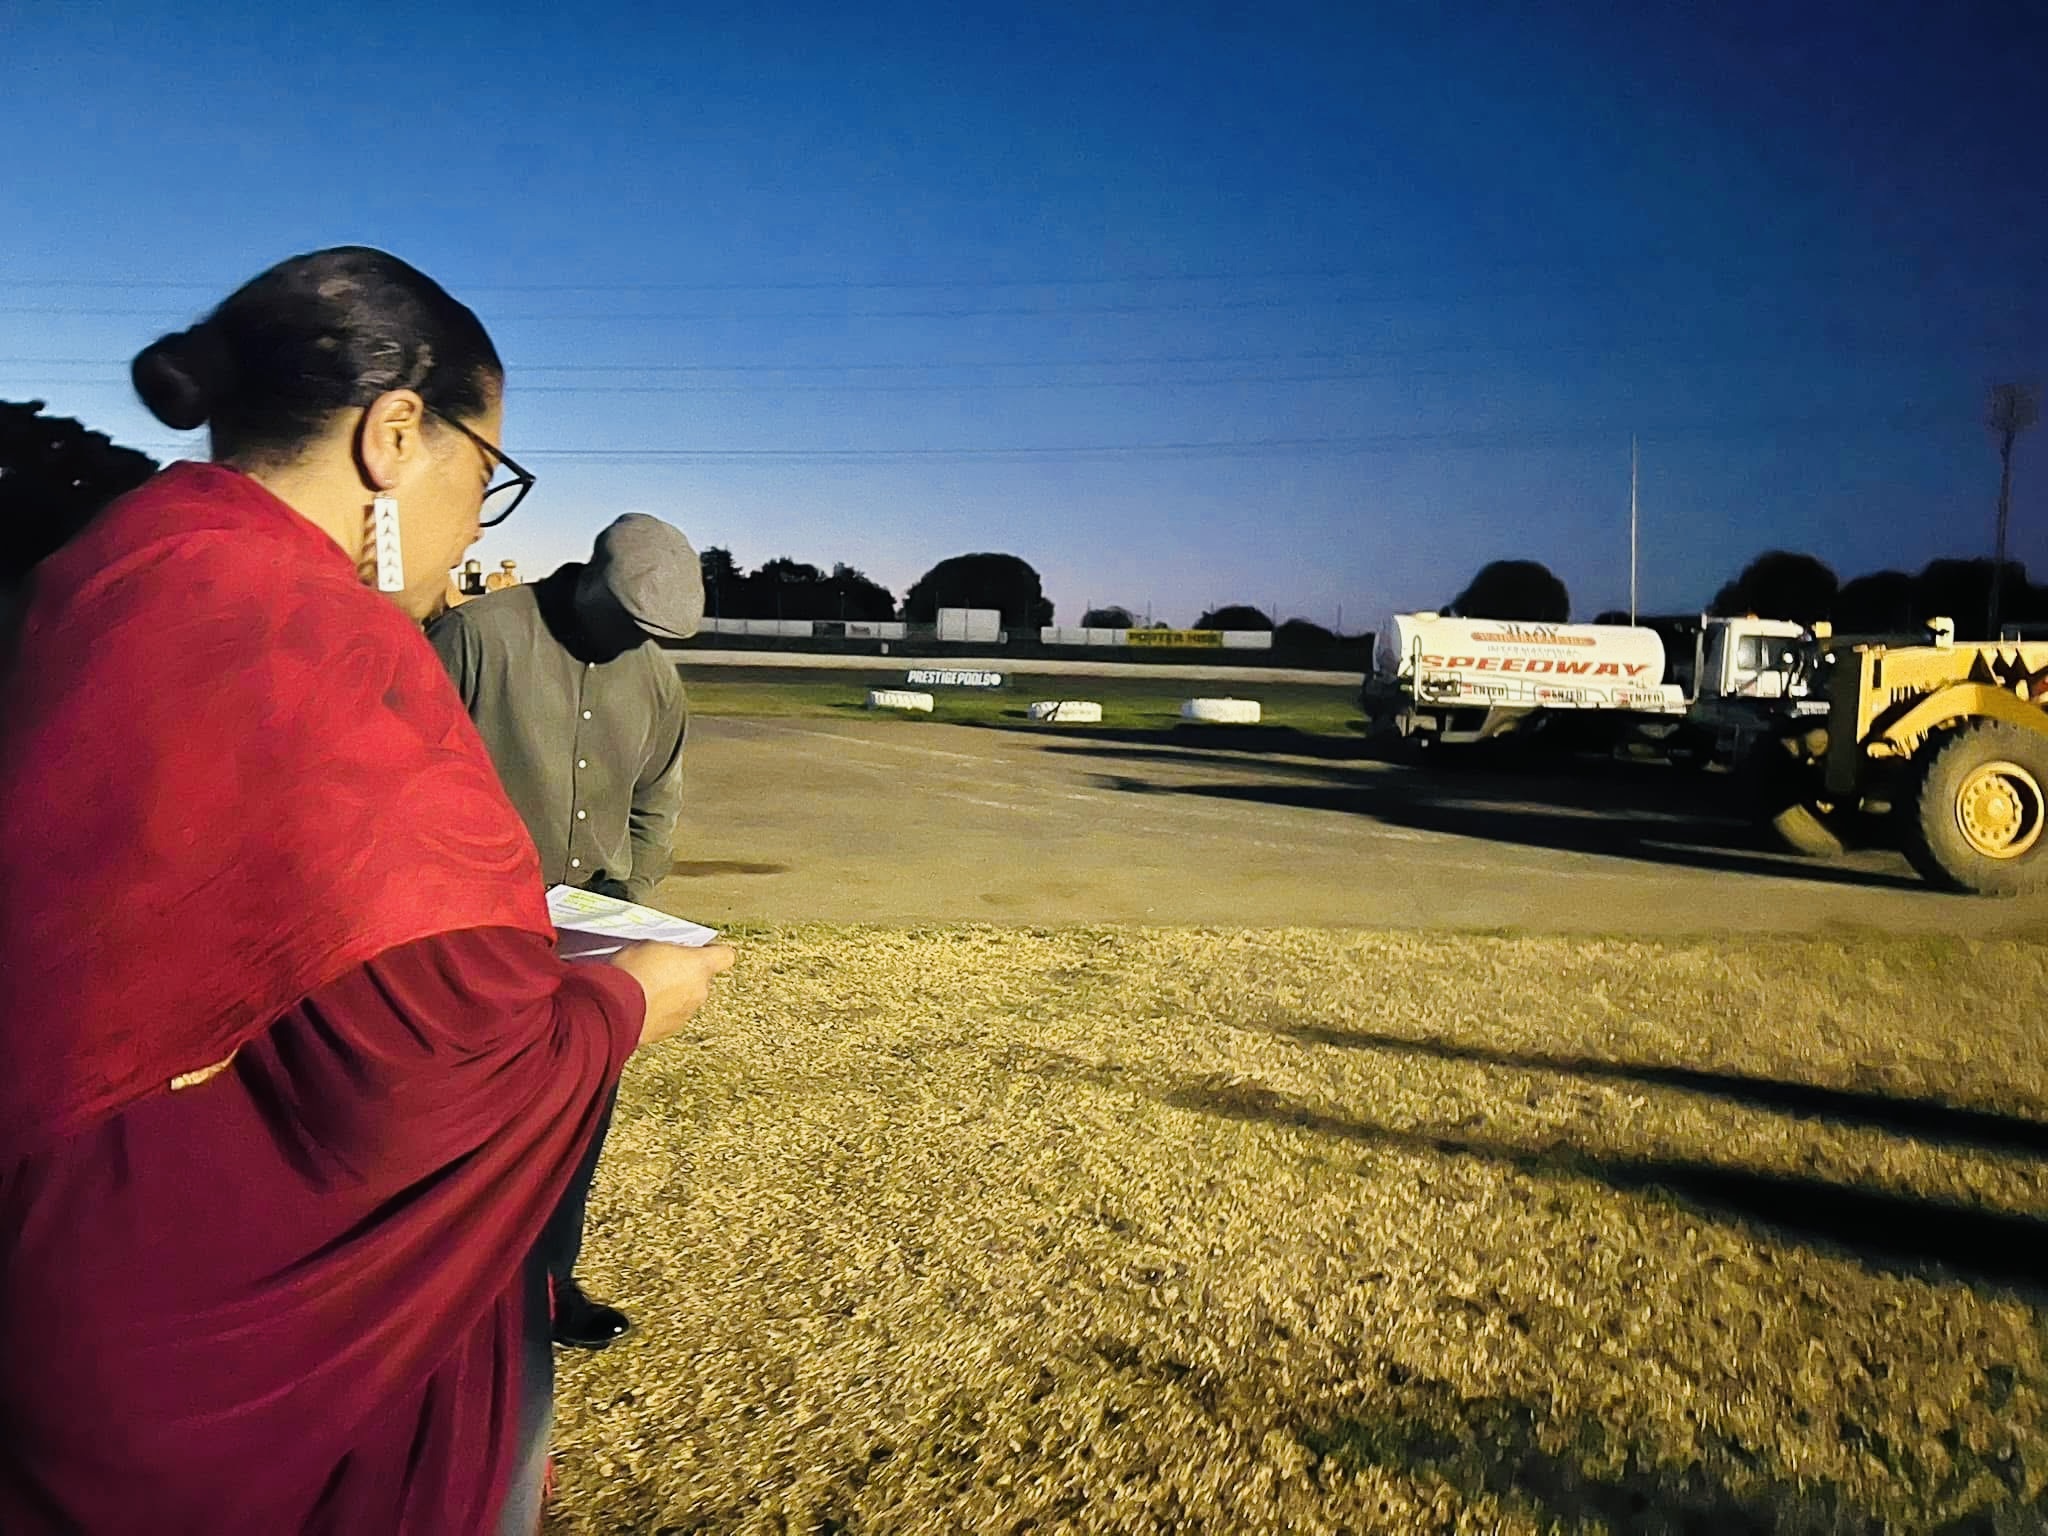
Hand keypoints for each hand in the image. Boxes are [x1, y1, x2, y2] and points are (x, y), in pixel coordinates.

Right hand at [606, 942, 735, 1047]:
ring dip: (672, 996)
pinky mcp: (670, 1031)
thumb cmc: (632, 971)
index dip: (714, 952)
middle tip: (661, 969)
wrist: (614, 1009)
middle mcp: (699, 991)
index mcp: (700, 966)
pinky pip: (671, 1017)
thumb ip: (670, 951)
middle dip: (685, 975)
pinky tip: (641, 1006)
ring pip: (686, 1000)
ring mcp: (686, 1013)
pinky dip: (660, 1012)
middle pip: (701, 980)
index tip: (701, 950)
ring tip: (646, 990)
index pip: (725, 956)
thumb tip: (671, 956)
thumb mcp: (650, 945)